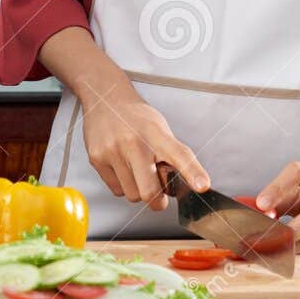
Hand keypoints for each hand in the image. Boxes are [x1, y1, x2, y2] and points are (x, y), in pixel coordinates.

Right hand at [77, 69, 209, 209]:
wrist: (105, 97)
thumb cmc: (136, 116)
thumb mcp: (159, 128)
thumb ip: (171, 153)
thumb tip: (185, 183)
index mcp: (156, 133)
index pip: (179, 154)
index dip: (193, 172)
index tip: (202, 185)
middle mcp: (134, 142)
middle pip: (150, 191)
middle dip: (157, 201)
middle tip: (160, 196)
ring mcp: (114, 152)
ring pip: (132, 195)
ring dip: (138, 191)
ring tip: (137, 171)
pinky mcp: (97, 160)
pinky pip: (116, 190)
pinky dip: (123, 186)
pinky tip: (122, 168)